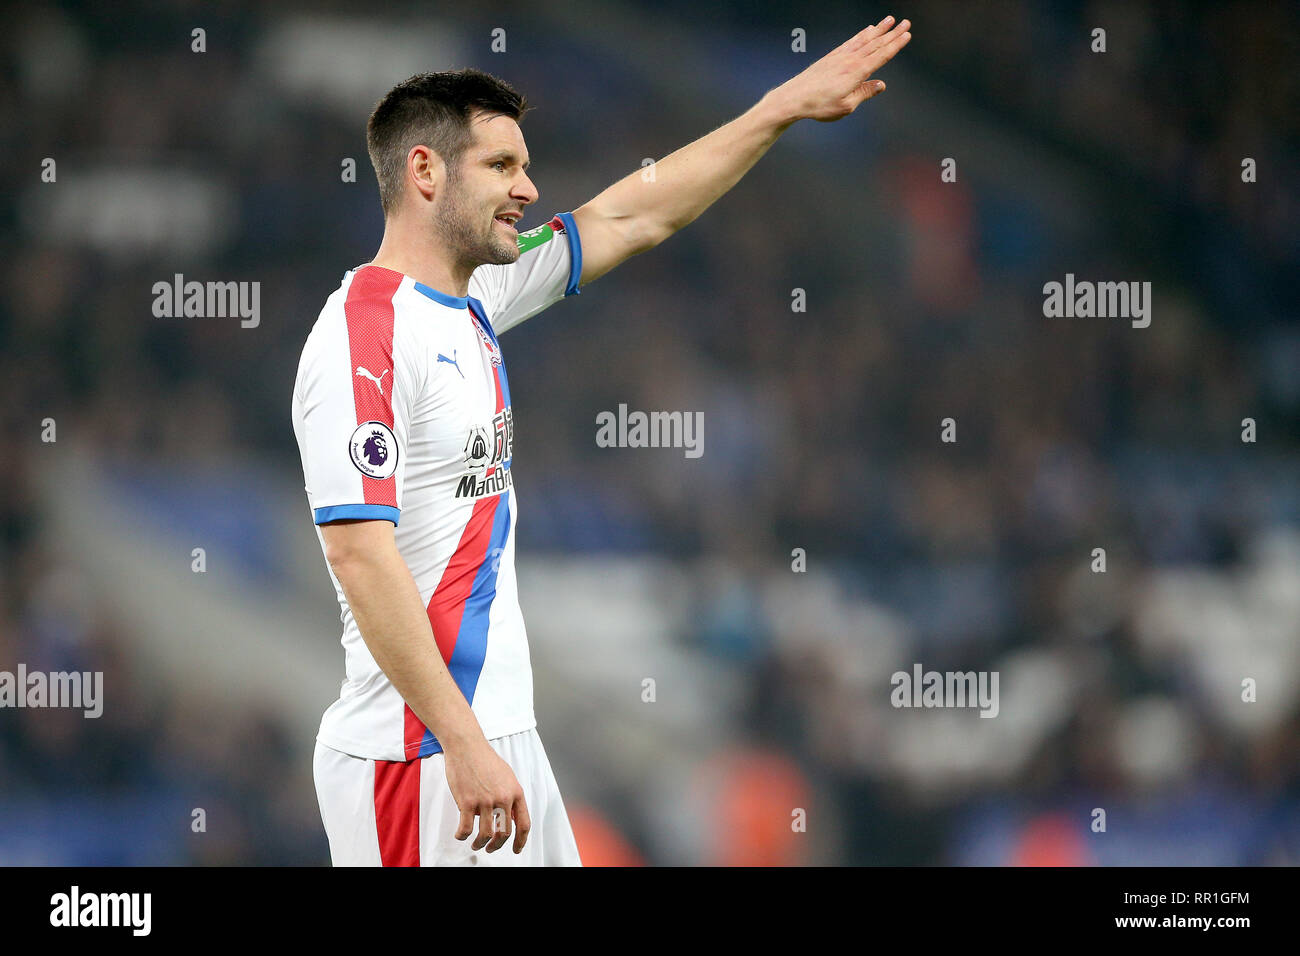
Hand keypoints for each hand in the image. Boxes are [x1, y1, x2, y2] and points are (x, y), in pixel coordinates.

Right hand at [443, 737, 531, 853]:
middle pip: (504, 833)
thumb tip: (513, 815)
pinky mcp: (467, 802)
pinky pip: (466, 828)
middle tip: (490, 848)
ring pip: (486, 835)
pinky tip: (460, 834)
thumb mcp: (507, 776)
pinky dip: (462, 836)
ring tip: (476, 844)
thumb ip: (511, 795)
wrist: (467, 746)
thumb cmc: (485, 759)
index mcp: (515, 792)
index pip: (524, 823)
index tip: (516, 849)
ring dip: (480, 844)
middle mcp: (503, 798)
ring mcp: (485, 801)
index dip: (521, 841)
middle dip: (497, 845)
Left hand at [766, 16, 912, 123]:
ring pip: (864, 39)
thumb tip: (880, 84)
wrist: (794, 98)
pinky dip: (861, 35)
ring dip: (879, 29)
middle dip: (892, 33)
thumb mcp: (846, 106)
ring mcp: (840, 56)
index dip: (896, 45)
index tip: (907, 34)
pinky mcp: (832, 57)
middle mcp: (850, 60)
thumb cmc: (819, 106)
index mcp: (857, 72)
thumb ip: (865, 93)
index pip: (882, 55)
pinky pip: (851, 42)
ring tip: (889, 20)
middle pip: (876, 44)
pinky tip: (867, 31)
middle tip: (906, 22)